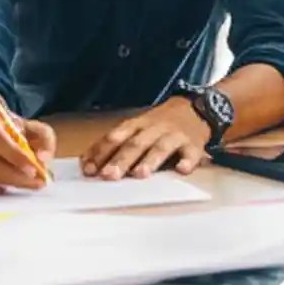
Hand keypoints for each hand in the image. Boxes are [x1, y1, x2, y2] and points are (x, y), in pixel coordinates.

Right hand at [0, 110, 55, 193]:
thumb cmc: (6, 130)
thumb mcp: (28, 126)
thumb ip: (44, 137)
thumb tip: (44, 158)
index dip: (14, 154)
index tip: (34, 169)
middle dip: (17, 176)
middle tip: (39, 182)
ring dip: (12, 184)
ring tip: (30, 183)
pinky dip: (1, 189)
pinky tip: (10, 184)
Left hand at [80, 98, 208, 179]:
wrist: (196, 108)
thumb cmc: (160, 123)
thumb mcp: (137, 127)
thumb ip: (115, 143)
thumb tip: (87, 163)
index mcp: (137, 124)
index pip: (115, 137)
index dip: (101, 152)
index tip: (89, 169)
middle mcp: (153, 129)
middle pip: (135, 144)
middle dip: (121, 160)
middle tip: (109, 175)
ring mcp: (174, 136)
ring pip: (160, 147)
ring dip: (150, 160)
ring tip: (140, 174)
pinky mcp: (193, 144)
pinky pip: (191, 153)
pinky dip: (187, 161)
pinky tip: (182, 170)